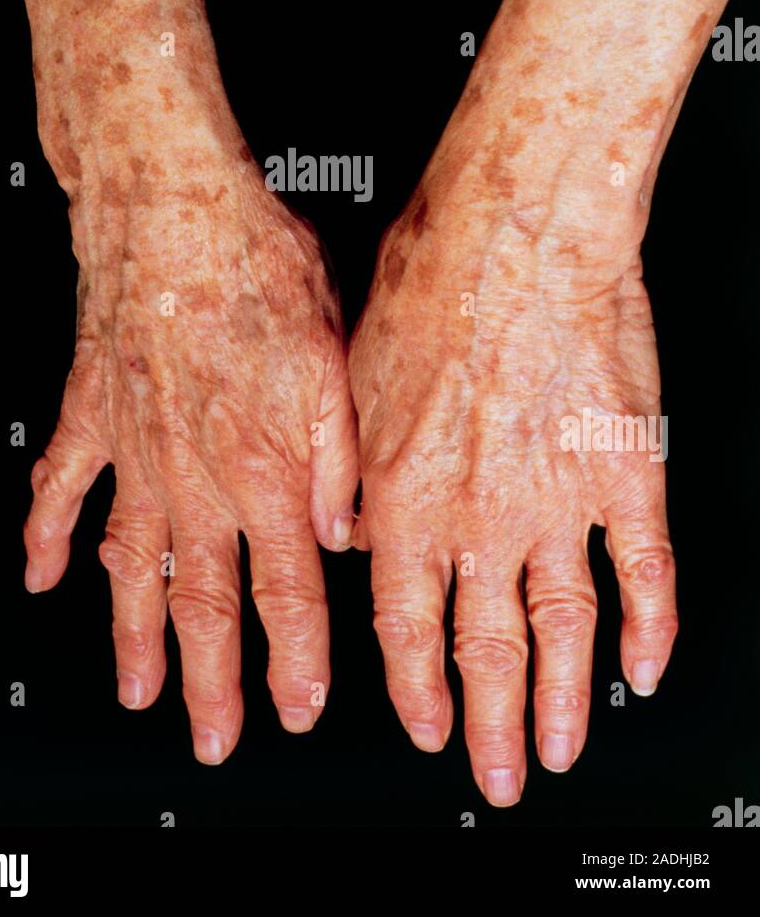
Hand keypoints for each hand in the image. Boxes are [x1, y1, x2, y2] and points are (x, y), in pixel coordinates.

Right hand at [23, 138, 357, 763]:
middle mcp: (197, 473)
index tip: (298, 707)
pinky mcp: (92, 414)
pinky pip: (63, 489)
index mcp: (267, 464)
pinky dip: (47, 535)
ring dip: (135, 634)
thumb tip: (347, 531)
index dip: (296, 658)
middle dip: (215, 680)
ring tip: (138, 688)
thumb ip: (342, 458)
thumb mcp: (338, 358)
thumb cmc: (256, 266)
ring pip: (133, 566)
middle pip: (206, 600)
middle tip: (214, 736)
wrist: (173, 209)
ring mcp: (136, 451)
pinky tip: (40, 573)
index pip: (288, 589)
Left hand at [349, 136, 677, 805]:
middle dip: (491, 724)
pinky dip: (650, 628)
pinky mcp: (626, 472)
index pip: (408, 624)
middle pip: (487, 647)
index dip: (418, 687)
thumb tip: (360, 530)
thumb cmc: (430, 280)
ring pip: (566, 629)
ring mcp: (559, 500)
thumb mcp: (351, 380)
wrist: (516, 229)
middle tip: (501, 772)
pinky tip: (647, 666)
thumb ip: (354, 473)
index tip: (426, 726)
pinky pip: (645, 572)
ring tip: (565, 749)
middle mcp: (481, 514)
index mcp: (407, 495)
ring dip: (567, 700)